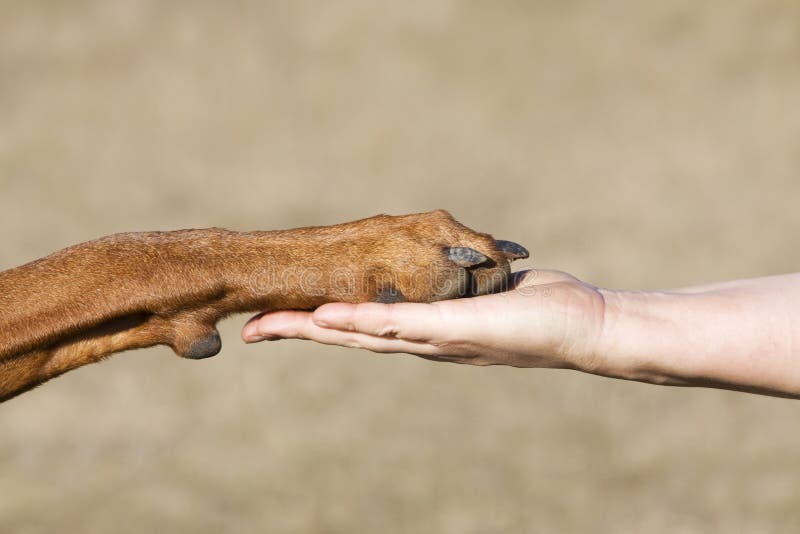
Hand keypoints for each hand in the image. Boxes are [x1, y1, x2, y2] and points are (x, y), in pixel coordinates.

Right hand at [242, 269, 608, 370]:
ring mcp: (436, 338)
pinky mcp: (453, 329)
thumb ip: (463, 281)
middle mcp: (424, 340)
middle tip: (253, 330)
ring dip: (316, 330)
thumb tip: (456, 264)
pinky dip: (359, 323)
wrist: (583, 328)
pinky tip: (326, 320)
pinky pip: (398, 324)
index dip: (324, 322)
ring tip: (271, 325)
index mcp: (429, 329)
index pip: (366, 327)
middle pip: (351, 338)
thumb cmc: (542, 308)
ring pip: (363, 335)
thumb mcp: (489, 287)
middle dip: (301, 333)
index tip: (286, 315)